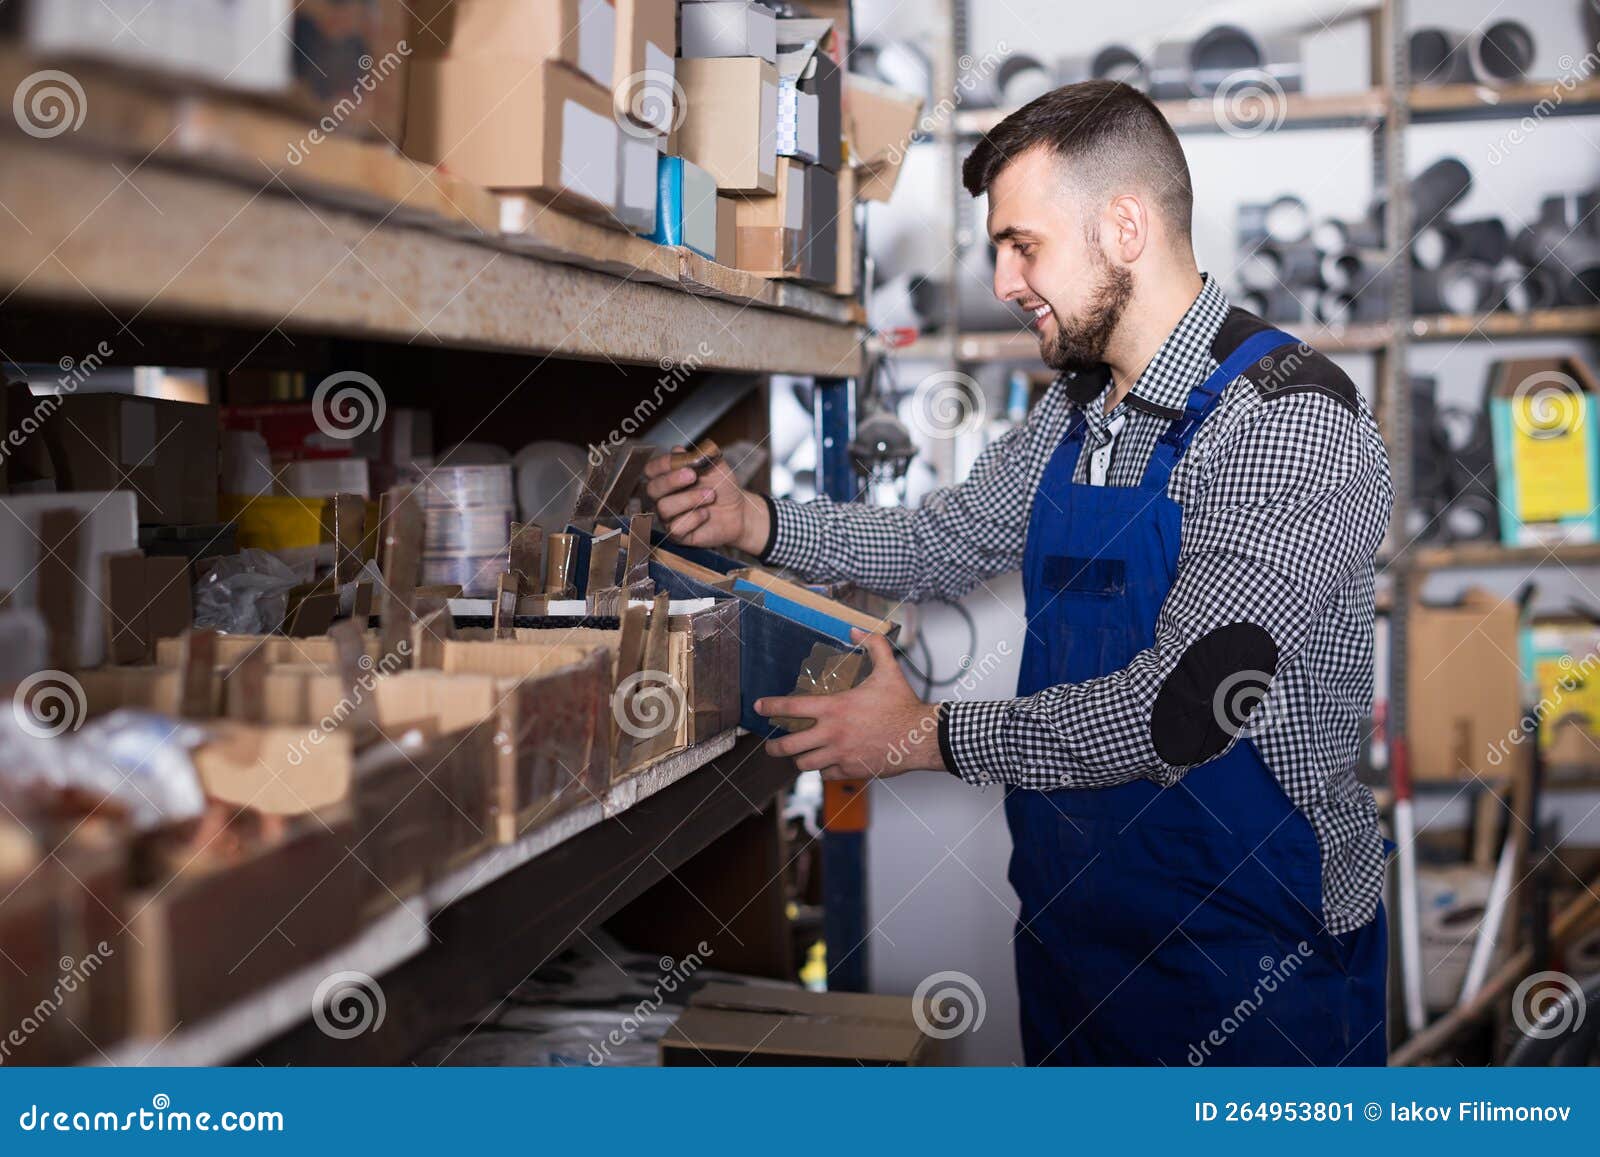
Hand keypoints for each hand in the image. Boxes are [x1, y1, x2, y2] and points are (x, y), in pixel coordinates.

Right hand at [643, 446, 770, 553]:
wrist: (738, 510)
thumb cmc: (722, 487)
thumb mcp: (715, 466)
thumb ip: (698, 456)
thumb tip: (677, 450)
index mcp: (667, 477)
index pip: (651, 469)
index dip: (662, 464)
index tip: (680, 459)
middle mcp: (663, 497)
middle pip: (652, 488)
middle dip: (672, 480)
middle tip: (693, 475)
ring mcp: (668, 517)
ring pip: (664, 507)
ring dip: (689, 499)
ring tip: (710, 496)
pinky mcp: (677, 534)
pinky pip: (676, 527)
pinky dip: (694, 518)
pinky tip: (706, 514)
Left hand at [755, 630, 946, 779]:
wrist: (921, 737)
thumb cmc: (903, 705)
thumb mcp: (888, 670)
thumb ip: (872, 645)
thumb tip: (856, 630)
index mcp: (835, 708)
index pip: (791, 709)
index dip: (770, 707)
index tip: (759, 707)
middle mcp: (832, 734)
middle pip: (788, 746)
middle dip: (774, 747)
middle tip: (771, 746)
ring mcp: (840, 755)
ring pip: (805, 764)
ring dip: (799, 759)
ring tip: (798, 755)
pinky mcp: (851, 771)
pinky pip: (826, 775)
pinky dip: (823, 770)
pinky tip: (826, 763)